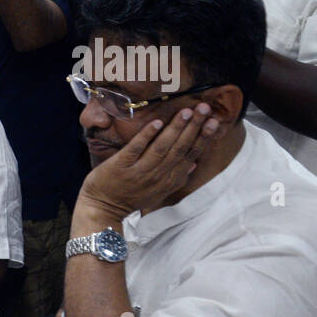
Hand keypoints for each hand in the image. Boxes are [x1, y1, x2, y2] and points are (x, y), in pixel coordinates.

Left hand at [77, 103, 220, 219]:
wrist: (102, 208)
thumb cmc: (131, 196)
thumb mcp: (159, 191)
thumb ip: (177, 178)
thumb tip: (195, 163)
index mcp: (170, 180)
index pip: (191, 155)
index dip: (203, 138)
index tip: (215, 121)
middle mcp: (158, 176)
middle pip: (180, 148)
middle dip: (194, 127)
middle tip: (205, 108)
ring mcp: (139, 171)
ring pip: (162, 148)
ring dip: (176, 128)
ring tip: (186, 111)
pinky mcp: (121, 166)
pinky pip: (136, 149)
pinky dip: (147, 136)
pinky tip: (157, 122)